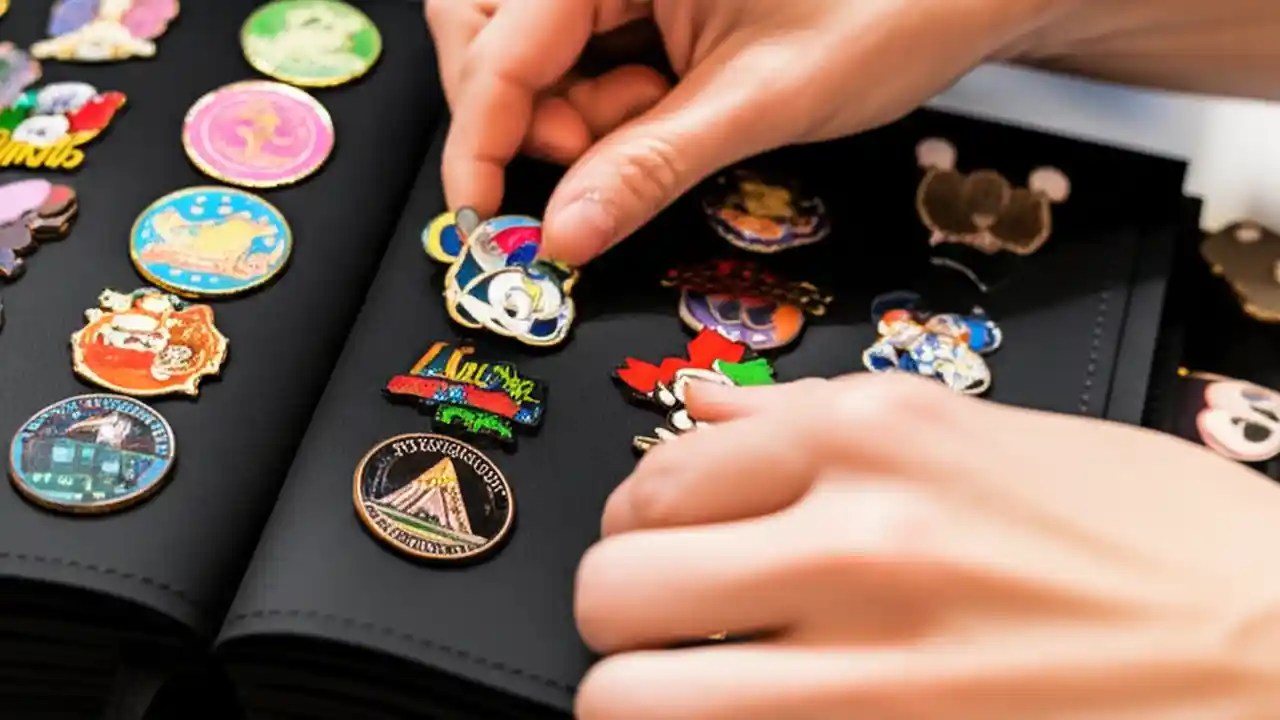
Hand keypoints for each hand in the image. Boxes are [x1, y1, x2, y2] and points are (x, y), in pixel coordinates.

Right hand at [426, 0, 1060, 264]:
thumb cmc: (888, 12)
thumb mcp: (760, 100)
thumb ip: (648, 167)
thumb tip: (562, 236)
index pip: (503, 39)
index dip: (481, 134)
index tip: (481, 213)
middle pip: (491, 33)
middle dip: (521, 115)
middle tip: (583, 164)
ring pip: (533, 54)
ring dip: (568, 116)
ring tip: (655, 128)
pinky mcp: (645, 0)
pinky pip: (583, 60)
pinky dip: (603, 108)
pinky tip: (663, 112)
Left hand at [575, 375, 1279, 718]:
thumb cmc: (1156, 537)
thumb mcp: (983, 434)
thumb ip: (819, 419)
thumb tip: (708, 406)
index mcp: (874, 436)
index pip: (653, 475)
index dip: (643, 515)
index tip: (666, 535)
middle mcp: (856, 544)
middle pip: (614, 588)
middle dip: (624, 606)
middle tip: (668, 616)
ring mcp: (867, 674)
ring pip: (629, 701)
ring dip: (645, 691)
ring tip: (696, 683)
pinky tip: (761, 718)